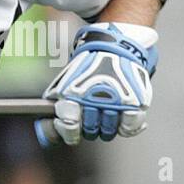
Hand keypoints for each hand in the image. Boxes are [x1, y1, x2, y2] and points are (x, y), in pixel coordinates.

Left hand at [40, 22, 156, 144]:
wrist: (115, 48)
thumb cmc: (87, 69)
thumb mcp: (63, 85)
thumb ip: (55, 110)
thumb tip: (47, 135)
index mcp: (73, 94)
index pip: (69, 125)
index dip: (69, 132)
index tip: (71, 130)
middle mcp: (95, 98)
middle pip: (90, 131)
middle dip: (88, 129)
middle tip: (90, 121)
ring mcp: (117, 100)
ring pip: (109, 132)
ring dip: (106, 129)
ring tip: (105, 117)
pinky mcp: (136, 101)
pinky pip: (130, 127)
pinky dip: (126, 129)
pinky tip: (122, 122)